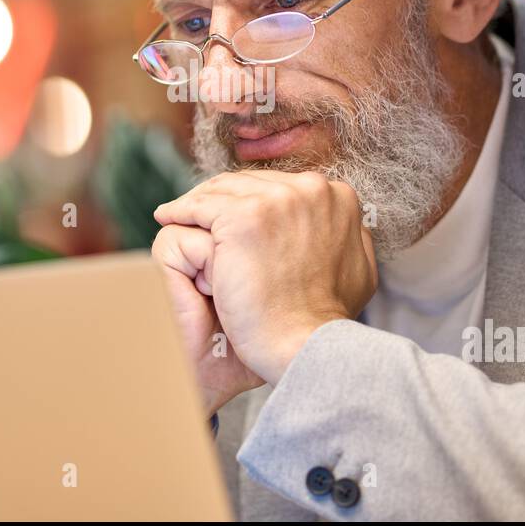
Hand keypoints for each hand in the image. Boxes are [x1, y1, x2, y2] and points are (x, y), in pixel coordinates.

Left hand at [154, 170, 377, 383]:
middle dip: (223, 196)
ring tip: (177, 213)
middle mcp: (310, 188)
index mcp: (337, 195)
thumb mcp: (358, 268)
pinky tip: (166, 218)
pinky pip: (199, 207)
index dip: (254, 199)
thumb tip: (343, 227)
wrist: (306, 342)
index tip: (234, 213)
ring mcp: (275, 201)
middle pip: (251, 182)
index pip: (281, 186)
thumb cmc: (326, 318)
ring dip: (199, 201)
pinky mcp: (242, 218)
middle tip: (199, 211)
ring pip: (223, 190)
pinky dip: (180, 211)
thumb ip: (350, 238)